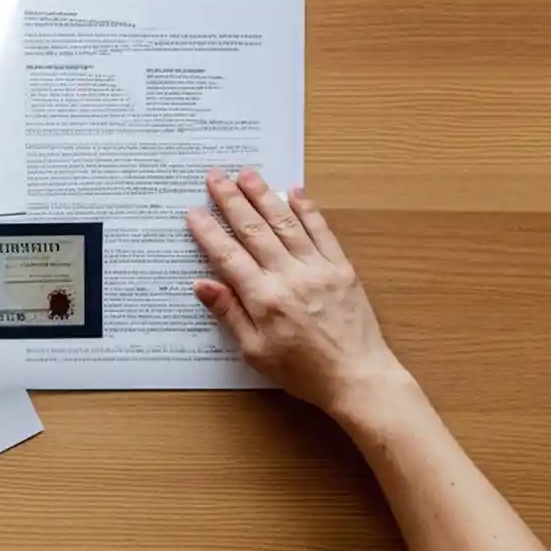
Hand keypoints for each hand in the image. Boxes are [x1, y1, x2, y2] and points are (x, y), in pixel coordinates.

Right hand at [185, 168, 411, 416]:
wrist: (357, 377)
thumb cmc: (303, 372)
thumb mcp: (255, 351)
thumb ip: (229, 313)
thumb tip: (202, 284)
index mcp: (264, 299)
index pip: (228, 256)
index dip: (208, 231)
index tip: (193, 211)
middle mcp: (289, 277)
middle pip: (254, 230)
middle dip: (231, 200)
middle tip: (215, 176)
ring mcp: (318, 269)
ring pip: (285, 223)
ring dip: (264, 195)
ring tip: (247, 173)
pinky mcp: (341, 268)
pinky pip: (321, 231)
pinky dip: (307, 209)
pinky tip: (294, 191)